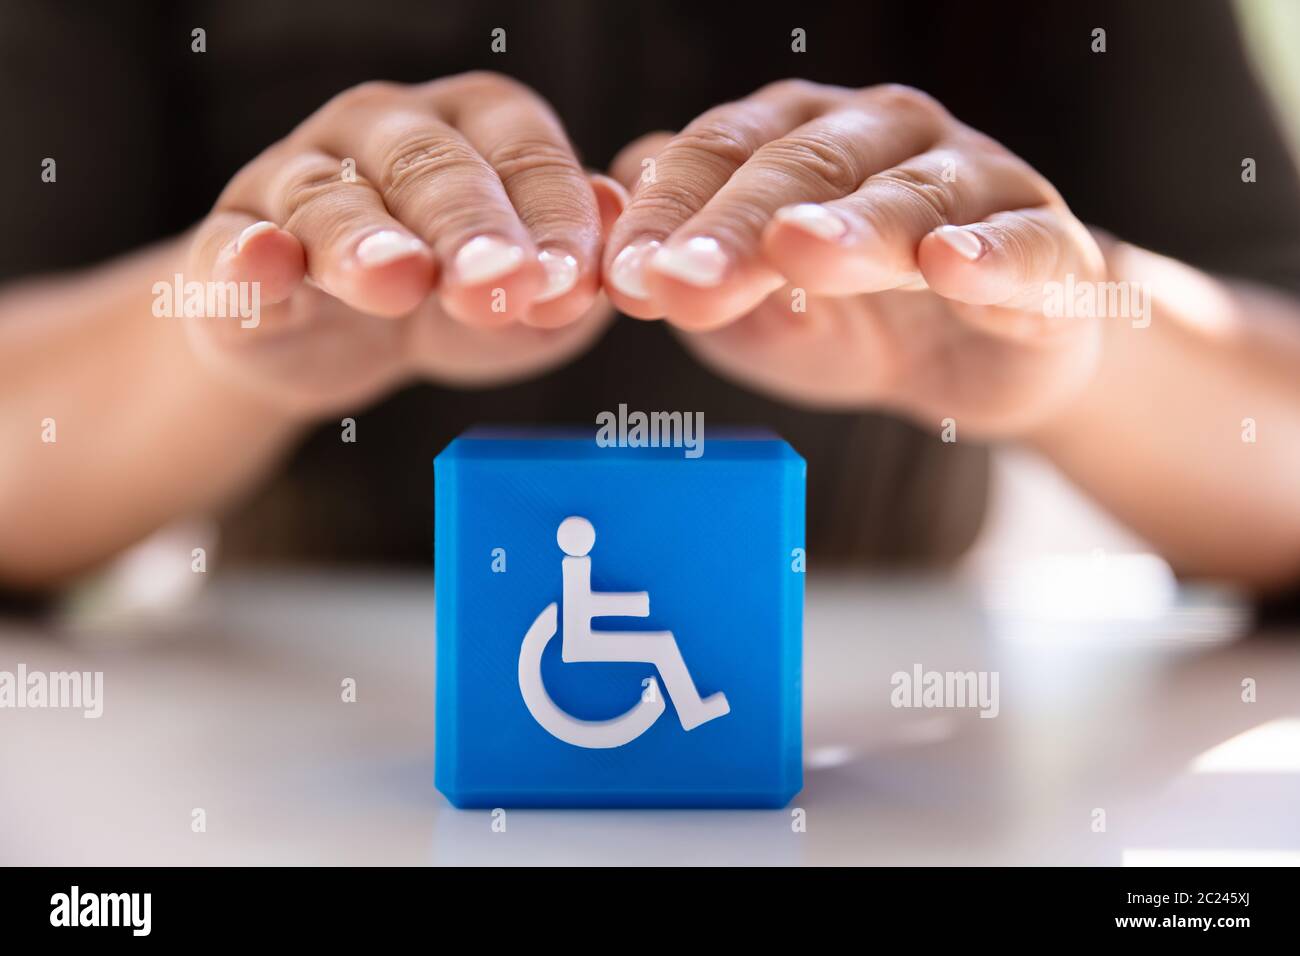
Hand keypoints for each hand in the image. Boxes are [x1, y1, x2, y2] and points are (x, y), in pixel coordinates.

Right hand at [183, 72, 622, 415]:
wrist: (334, 345)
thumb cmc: (449, 307)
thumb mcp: (529, 301)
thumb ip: (574, 270)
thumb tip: (614, 215)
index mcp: (473, 128)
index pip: (525, 155)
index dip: (552, 219)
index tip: (570, 284)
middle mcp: (382, 131)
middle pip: (430, 166)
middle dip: (469, 227)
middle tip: (500, 284)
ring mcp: (297, 180)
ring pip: (329, 198)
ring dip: (363, 238)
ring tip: (398, 279)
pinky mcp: (228, 245)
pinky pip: (231, 247)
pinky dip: (245, 258)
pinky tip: (264, 264)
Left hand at [603, 80, 1105, 436]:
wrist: (970, 363)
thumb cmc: (844, 321)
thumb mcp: (749, 306)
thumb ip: (688, 264)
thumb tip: (605, 213)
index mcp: (799, 139)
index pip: (719, 156)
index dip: (667, 215)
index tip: (624, 280)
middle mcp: (883, 138)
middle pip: (801, 169)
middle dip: (736, 227)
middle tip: (682, 281)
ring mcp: (971, 183)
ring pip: (906, 196)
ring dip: (850, 228)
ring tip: (800, 252)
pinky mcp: (1047, 245)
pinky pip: (1022, 244)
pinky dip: (989, 254)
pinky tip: (950, 266)